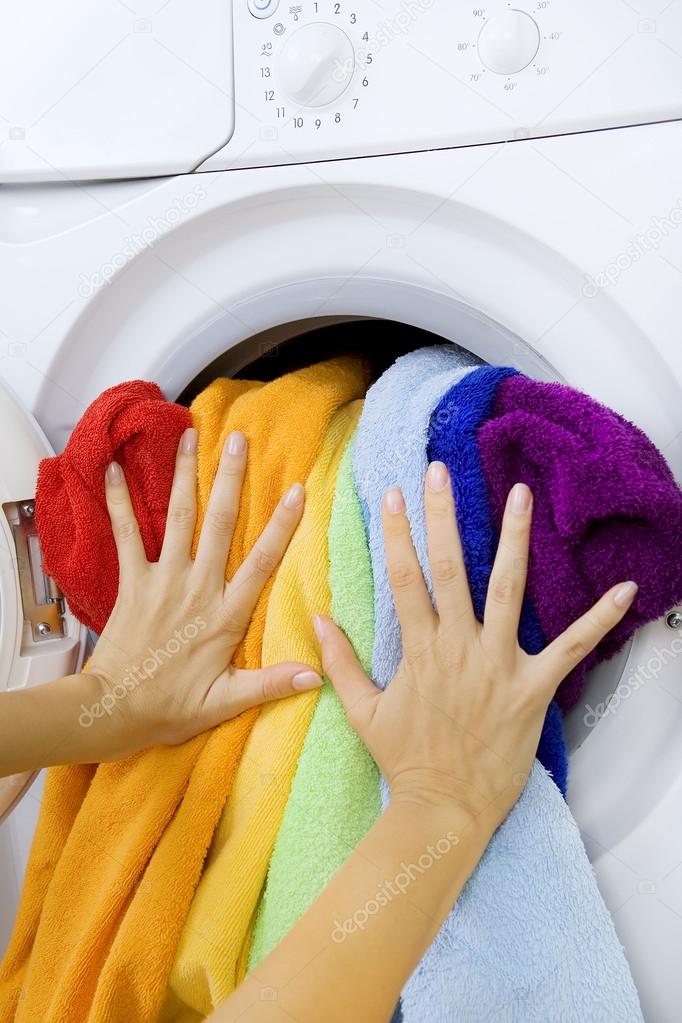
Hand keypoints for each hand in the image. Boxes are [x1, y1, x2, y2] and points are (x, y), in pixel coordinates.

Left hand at [85, 427, 321, 759]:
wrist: (113, 710)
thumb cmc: (171, 708)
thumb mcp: (227, 702)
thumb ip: (272, 683)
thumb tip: (319, 675)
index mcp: (225, 615)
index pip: (261, 562)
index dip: (281, 525)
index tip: (297, 490)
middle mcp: (197, 588)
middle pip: (219, 524)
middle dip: (230, 479)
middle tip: (238, 440)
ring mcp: (163, 580)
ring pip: (178, 518)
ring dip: (183, 476)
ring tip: (189, 437)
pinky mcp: (133, 582)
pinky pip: (126, 535)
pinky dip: (120, 502)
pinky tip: (114, 469)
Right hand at [315, 460, 636, 830]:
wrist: (444, 809)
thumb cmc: (406, 760)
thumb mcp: (362, 712)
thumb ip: (340, 663)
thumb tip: (320, 619)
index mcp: (418, 651)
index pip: (404, 578)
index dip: (397, 533)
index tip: (393, 494)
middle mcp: (458, 648)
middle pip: (450, 568)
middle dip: (443, 516)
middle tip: (440, 471)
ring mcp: (498, 665)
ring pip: (507, 590)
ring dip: (513, 539)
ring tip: (519, 495)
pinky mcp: (533, 689)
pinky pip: (572, 648)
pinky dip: (600, 619)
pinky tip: (626, 590)